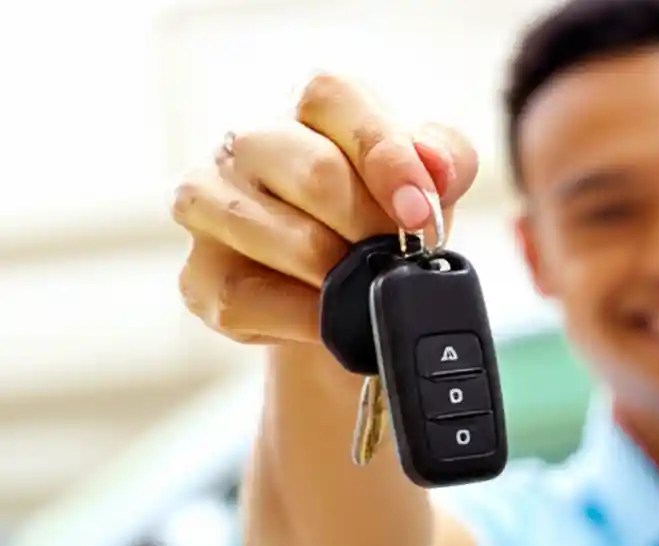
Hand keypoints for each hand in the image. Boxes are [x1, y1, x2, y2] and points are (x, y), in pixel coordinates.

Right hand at [171, 73, 478, 344]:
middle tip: (398, 259)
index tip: (420, 210)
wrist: (353, 301)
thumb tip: (434, 167)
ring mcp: (210, 205)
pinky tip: (329, 320)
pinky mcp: (199, 274)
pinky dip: (301, 318)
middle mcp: (248, 144)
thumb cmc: (384, 223)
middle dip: (370, 227)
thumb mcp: (432, 185)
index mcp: (310, 110)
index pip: (334, 99)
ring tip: (363, 287)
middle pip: (313, 173)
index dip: (386, 156)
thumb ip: (447, 160)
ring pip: (276, 236)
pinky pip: (244, 299)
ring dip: (335, 274)